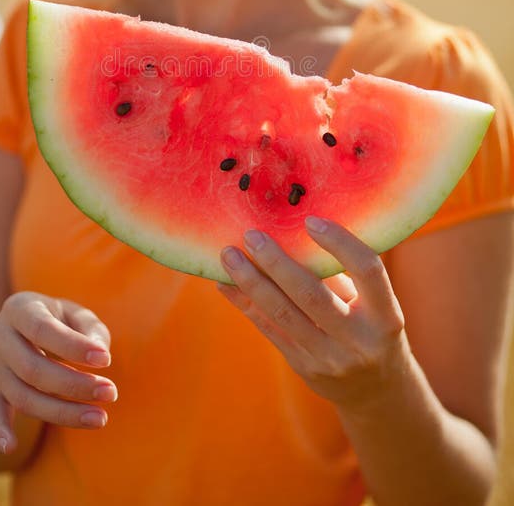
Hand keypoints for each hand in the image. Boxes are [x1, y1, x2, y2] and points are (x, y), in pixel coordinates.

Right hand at [0, 292, 116, 453]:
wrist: (27, 325)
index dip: (73, 347)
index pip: (42, 330)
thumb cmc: (61, 318)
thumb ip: (91, 330)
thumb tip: (100, 354)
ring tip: (99, 418)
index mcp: (19, 308)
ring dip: (61, 412)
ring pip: (22, 396)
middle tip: (110, 393)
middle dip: (73, 385)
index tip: (106, 360)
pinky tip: (10, 447)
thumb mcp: (77, 313)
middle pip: (32, 369)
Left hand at [218, 217, 406, 412]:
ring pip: (283, 315)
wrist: (375, 391)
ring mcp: (330, 359)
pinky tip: (225, 283)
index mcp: (386, 316)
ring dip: (251, 282)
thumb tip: (290, 232)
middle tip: (252, 235)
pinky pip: (270, 330)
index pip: (367, 271)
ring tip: (228, 255)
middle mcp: (359, 340)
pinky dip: (246, 303)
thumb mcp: (373, 304)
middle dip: (276, 262)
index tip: (310, 220)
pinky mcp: (304, 369)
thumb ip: (340, 275)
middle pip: (311, 295)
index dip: (340, 243)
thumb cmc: (371, 327)